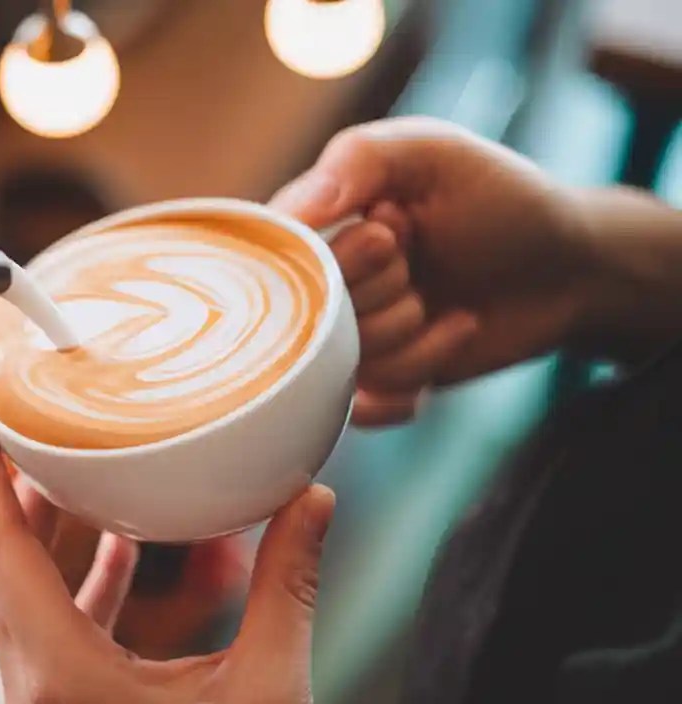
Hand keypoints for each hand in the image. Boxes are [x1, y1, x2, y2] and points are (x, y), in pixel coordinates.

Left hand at [0, 388, 335, 703]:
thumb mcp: (264, 694)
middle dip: (15, 480)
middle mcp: (37, 684)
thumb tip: (315, 497)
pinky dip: (86, 574)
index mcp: (60, 677)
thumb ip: (285, 589)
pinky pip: (62, 624)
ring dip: (52, 526)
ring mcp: (49, 700)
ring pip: (30, 590)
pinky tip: (122, 539)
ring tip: (79, 460)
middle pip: (3, 557)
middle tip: (30, 412)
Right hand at [271, 117, 596, 424]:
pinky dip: (414, 376)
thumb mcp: (436, 152)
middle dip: (380, 295)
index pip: (278, 258)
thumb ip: (360, 158)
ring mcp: (350, 333)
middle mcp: (322, 280)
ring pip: (338, 365)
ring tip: (446, 302)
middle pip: (305, 318)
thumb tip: (299, 210)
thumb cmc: (502, 198)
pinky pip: (367, 406)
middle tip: (419, 260)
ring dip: (407, 335)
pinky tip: (453, 334)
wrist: (571, 267)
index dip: (335, 257)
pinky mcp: (380, 377)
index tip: (393, 232)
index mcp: (317, 220)